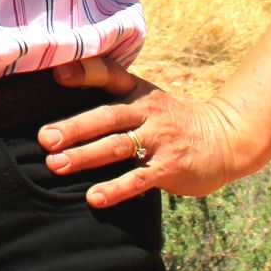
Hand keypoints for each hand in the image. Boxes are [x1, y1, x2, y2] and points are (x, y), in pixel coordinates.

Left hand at [35, 54, 268, 208]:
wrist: (225, 139)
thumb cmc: (172, 118)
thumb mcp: (145, 96)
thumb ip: (110, 87)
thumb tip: (61, 74)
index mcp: (139, 93)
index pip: (111, 77)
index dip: (86, 72)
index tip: (57, 74)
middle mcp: (148, 113)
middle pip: (107, 117)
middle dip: (74, 128)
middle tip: (45, 139)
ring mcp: (160, 140)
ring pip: (118, 147)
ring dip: (86, 156)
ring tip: (56, 165)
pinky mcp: (171, 167)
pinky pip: (139, 178)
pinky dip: (116, 188)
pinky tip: (94, 197)